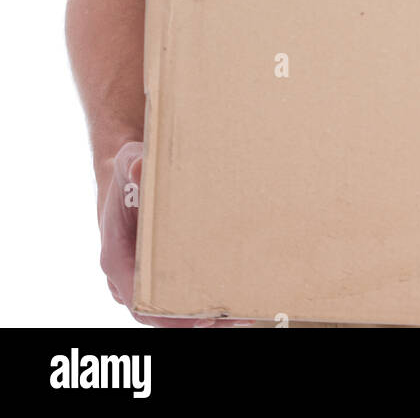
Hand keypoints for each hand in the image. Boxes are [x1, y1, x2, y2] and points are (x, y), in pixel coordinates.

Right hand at [98, 140, 262, 327]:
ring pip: (169, 311)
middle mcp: (127, 277)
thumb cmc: (127, 175)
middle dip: (191, 320)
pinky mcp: (159, 275)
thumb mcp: (125, 162)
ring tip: (241, 318)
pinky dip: (202, 305)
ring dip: (202, 318)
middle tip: (228, 318)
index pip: (137, 300)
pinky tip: (235, 306)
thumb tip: (139, 168)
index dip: (165, 313)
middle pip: (157, 314)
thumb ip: (131, 164)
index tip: (197, 315)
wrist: (124, 181)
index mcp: (116, 258)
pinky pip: (176, 298)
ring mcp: (143, 279)